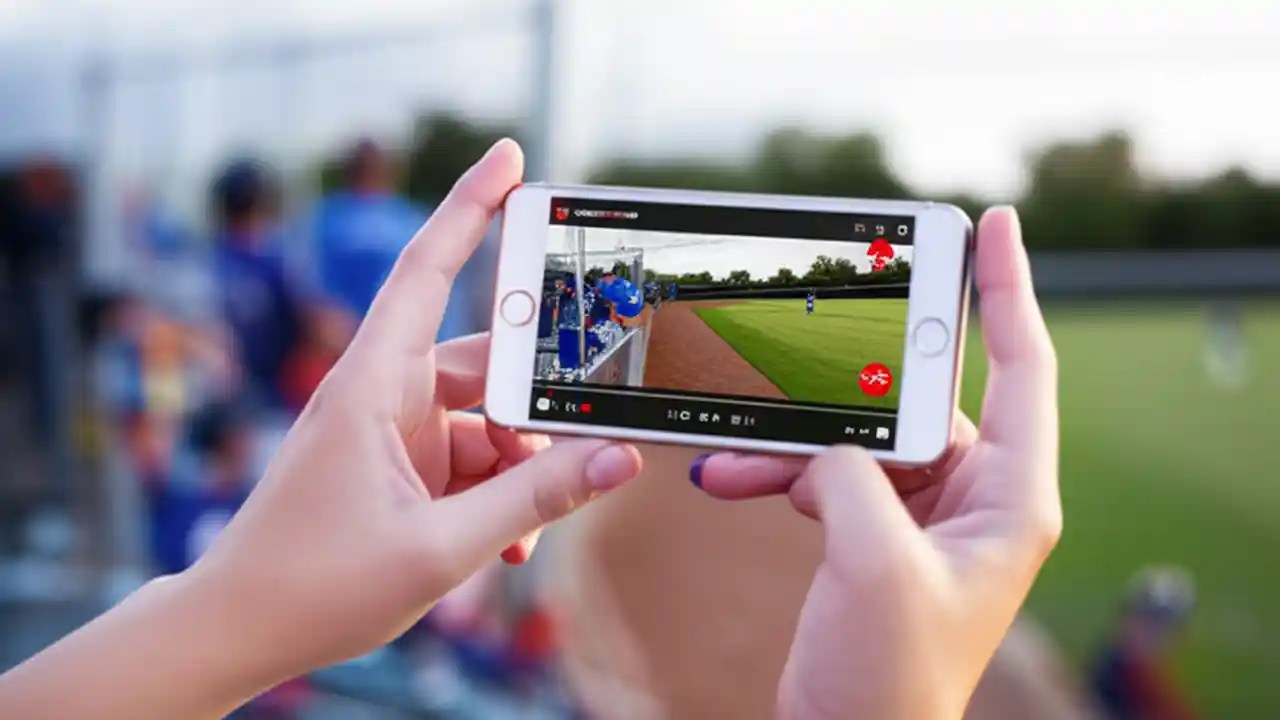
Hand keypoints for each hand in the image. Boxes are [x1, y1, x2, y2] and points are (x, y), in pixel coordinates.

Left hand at [0, 140, 642, 719]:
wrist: (240, 632)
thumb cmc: (313, 584)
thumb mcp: (441, 547)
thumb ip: (535, 499)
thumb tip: (615, 459)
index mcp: (373, 386)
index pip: (426, 272)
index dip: (468, 208)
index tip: (510, 158)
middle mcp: (385, 395)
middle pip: (488, 366)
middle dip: (537, 411)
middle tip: (588, 439)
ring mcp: (395, 433)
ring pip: (489, 424)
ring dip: (520, 473)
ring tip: (525, 532)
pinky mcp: (402, 468)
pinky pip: (472, 463)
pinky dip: (498, 496)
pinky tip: (507, 543)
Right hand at [693, 207, 1059, 718]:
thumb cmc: (888, 678)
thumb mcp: (873, 565)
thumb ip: (851, 475)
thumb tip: (826, 435)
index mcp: (1011, 500)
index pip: (1023, 370)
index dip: (1011, 290)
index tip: (997, 223)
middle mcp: (975, 497)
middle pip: (914, 395)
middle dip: (847, 378)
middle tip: (805, 341)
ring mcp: (921, 512)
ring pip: (855, 435)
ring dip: (792, 441)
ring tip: (737, 456)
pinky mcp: (873, 527)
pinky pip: (825, 471)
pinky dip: (780, 470)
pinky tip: (731, 478)